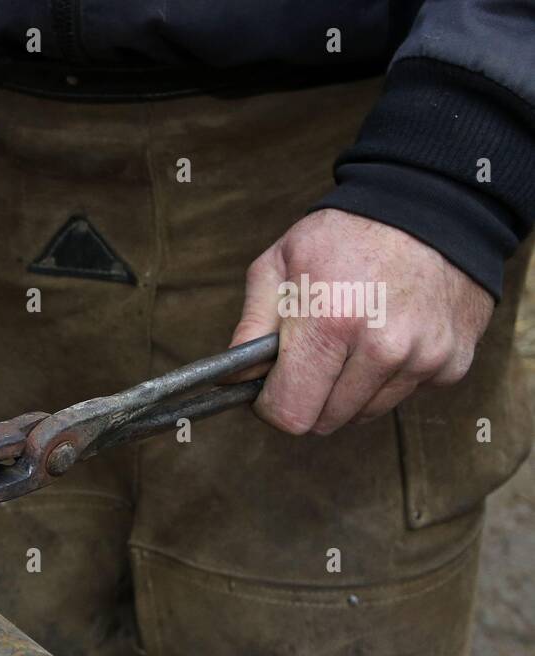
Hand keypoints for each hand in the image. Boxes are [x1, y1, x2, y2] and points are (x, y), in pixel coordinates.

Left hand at [231, 209, 494, 434]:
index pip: (291, 414)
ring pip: (364, 413)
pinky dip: (391, 378)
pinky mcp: (452, 363)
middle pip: (325, 421)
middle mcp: (383, 348)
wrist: (430, 205)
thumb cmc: (345, 234)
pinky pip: (405, 396)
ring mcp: (424, 358)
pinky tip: (391, 335)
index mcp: (331, 324)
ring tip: (354, 339)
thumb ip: (251, 326)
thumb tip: (232, 378)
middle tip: (312, 358)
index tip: (272, 386)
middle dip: (309, 397)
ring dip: (350, 390)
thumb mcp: (278, 264)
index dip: (272, 405)